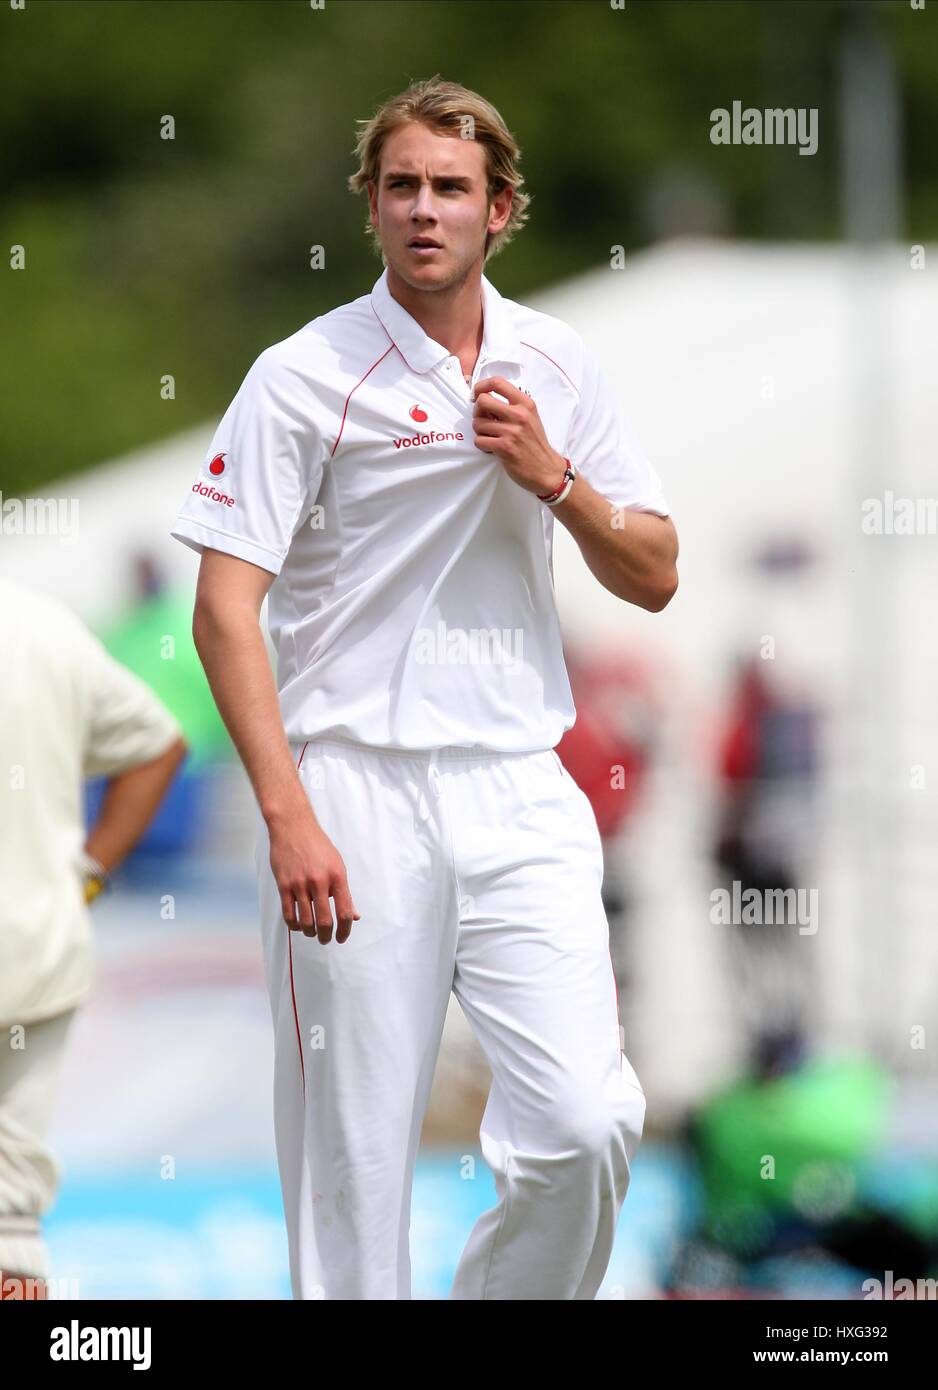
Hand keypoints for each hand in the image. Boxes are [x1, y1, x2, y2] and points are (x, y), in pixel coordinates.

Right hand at [268, 806, 360, 944]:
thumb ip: (344, 892)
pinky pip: (289, 914)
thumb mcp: (337, 865)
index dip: (345, 930)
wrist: (293, 827)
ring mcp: (300, 884)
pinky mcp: (284, 885)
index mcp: (337, 877)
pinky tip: (298, 925)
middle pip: (325, 921)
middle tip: (325, 939)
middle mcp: (320, 882)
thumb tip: (353, 915)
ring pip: (306, 920)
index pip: (345, 912)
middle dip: (326, 936)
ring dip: (310, 932)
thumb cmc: (317, 846)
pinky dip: (294, 925)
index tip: (342, 937)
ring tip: (312, 932)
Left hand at [471, 376, 567, 497]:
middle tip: (483, 420)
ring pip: (478, 423)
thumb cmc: (536, 444)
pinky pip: (479, 440)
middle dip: (477, 412)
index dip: (480, 386)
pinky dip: (482, 445)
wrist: (547, 469)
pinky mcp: (504, 447)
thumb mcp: (530, 417)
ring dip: (480, 432)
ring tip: (491, 437)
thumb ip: (511, 406)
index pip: (497, 382)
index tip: (476, 395)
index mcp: (525, 403)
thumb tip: (485, 400)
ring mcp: (512, 431)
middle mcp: (519, 415)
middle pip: (482, 401)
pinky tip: (492, 448)